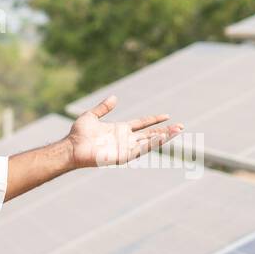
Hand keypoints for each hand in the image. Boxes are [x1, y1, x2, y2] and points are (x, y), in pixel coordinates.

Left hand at [67, 94, 183, 167]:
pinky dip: (152, 144)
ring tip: (178, 131)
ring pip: (149, 142)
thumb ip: (103, 107)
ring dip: (164, 137)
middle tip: (181, 126)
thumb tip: (114, 97)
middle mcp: (125, 139)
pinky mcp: (123, 156)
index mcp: (120, 130)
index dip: (154, 120)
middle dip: (166, 131)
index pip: (142, 124)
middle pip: (150, 134)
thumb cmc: (78, 134)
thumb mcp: (92, 116)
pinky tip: (162, 138)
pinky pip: (140, 150)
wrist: (72, 147)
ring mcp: (125, 148)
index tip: (167, 116)